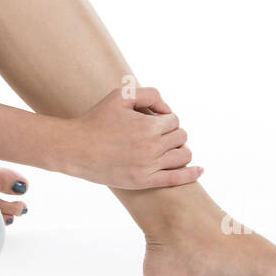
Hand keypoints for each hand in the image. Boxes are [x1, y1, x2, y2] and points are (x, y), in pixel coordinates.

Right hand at [57, 87, 199, 189]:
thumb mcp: (120, 96)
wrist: (76, 149)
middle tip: (156, 134)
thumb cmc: (97, 120)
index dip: (165, 118)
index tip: (152, 121)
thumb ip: (149, 94)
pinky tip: (200, 170)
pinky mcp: (144, 181)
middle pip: (181, 137)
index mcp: (148, 125)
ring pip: (183, 156)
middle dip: (171, 133)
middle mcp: (152, 146)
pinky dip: (192, 173)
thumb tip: (167, 109)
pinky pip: (176, 178)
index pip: (174, 120)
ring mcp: (149, 166)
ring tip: (167, 148)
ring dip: (180, 149)